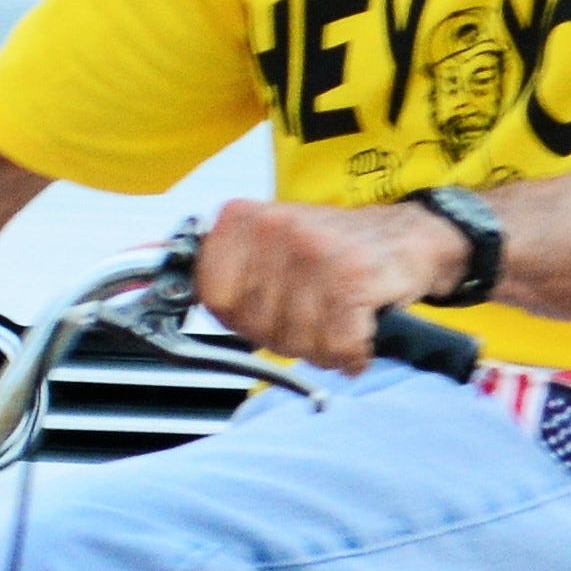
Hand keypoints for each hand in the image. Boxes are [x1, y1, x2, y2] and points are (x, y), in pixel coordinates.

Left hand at [195, 197, 471, 368]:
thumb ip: (224, 271)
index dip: (241, 316)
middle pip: (254, 327)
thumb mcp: (268, 245)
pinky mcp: (351, 282)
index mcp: (241, 218)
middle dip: (286, 334)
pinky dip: (354, 351)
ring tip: (341, 313)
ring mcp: (312, 254)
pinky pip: (336, 347)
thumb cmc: (336, 250)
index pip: (211, 296)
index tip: (269, 306)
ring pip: (296, 342)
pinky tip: (363, 328)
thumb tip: (157, 298)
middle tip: (316, 308)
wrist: (412, 236)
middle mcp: (273, 229)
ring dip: (324, 344)